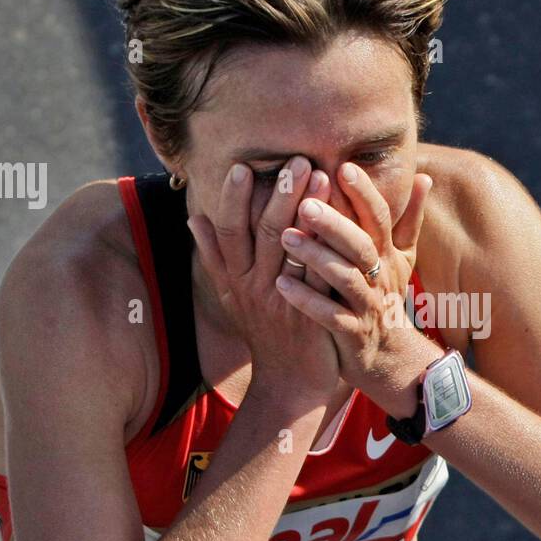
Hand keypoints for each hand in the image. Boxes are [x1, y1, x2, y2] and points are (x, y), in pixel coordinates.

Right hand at [187, 156, 339, 402]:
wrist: (290, 380)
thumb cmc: (264, 332)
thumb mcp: (231, 297)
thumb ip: (214, 257)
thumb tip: (194, 219)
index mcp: (235, 279)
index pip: (229, 231)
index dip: (233, 200)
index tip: (243, 166)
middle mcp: (255, 288)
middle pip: (264, 233)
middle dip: (280, 194)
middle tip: (297, 160)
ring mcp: (284, 301)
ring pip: (295, 251)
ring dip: (310, 212)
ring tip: (324, 178)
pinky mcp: (312, 314)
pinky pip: (322, 276)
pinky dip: (332, 249)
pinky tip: (347, 223)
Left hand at [273, 162, 438, 415]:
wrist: (392, 359)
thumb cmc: (388, 299)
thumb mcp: (404, 258)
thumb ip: (409, 218)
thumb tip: (424, 176)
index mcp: (386, 254)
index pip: (379, 218)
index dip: (365, 193)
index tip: (343, 167)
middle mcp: (379, 277)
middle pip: (361, 245)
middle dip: (335, 223)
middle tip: (305, 202)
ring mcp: (367, 306)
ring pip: (345, 279)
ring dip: (317, 257)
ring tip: (285, 237)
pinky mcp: (352, 334)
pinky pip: (329, 316)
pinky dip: (307, 301)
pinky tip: (281, 285)